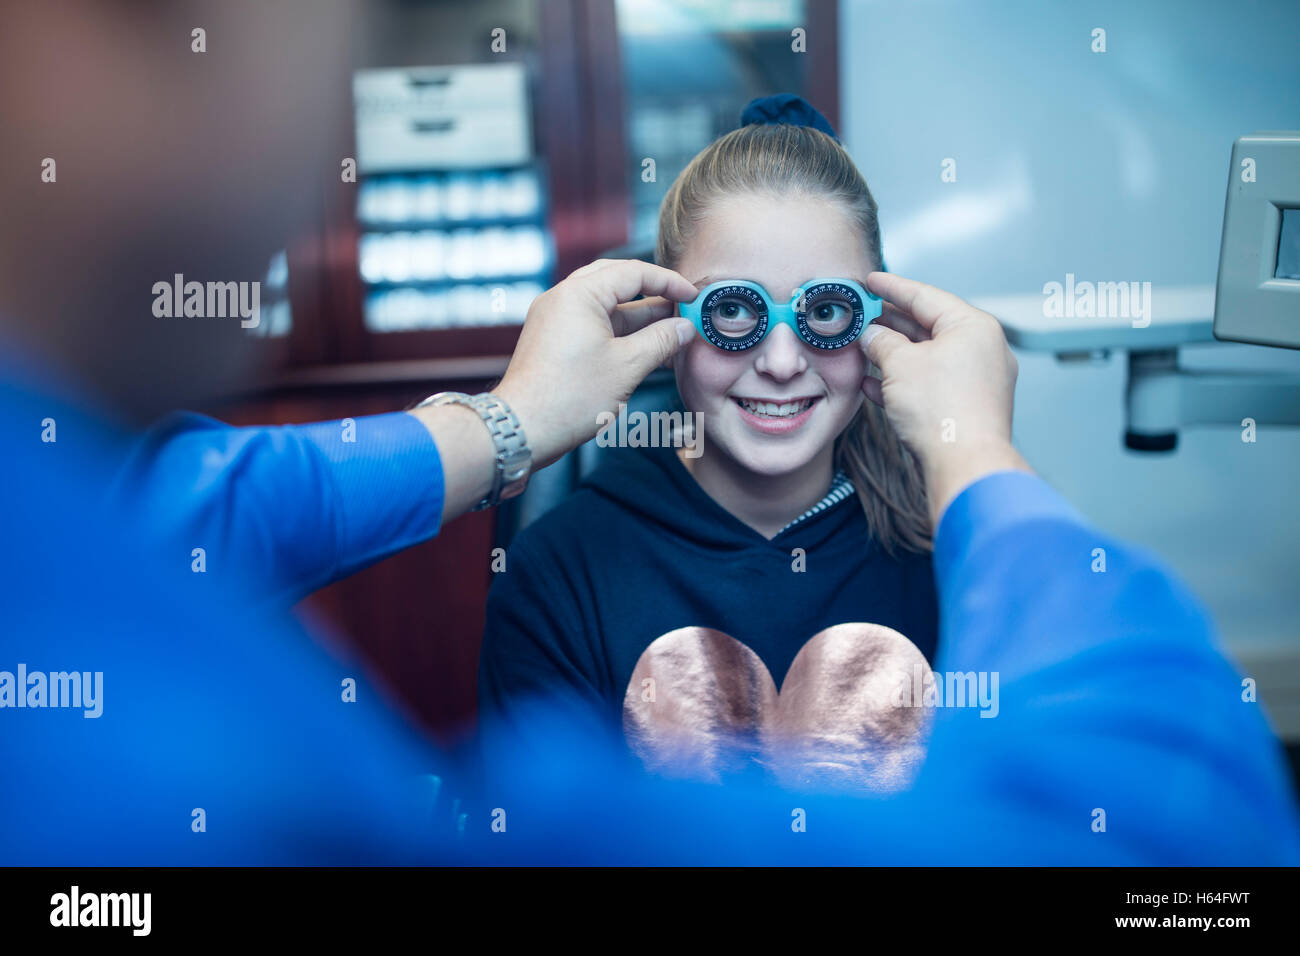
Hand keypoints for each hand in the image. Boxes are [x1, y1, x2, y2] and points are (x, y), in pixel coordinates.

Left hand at [494, 259, 697, 467]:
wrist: (523, 429)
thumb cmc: (570, 397)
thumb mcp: (627, 366)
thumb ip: (661, 341)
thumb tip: (685, 328)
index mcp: (579, 294)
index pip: (633, 272)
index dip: (669, 283)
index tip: (692, 297)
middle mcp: (562, 298)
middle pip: (617, 282)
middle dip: (653, 294)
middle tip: (681, 307)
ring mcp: (555, 318)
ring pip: (605, 306)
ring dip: (638, 317)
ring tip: (671, 331)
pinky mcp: (553, 340)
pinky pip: (592, 324)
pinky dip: (619, 332)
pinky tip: (644, 348)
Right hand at [861, 272, 1030, 526]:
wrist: (965, 464)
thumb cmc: (943, 412)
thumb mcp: (899, 365)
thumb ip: (881, 342)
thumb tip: (870, 336)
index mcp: (973, 326)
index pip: (926, 296)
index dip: (892, 287)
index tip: (871, 280)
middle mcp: (982, 349)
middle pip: (929, 326)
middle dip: (891, 322)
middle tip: (862, 314)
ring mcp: (978, 379)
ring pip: (928, 356)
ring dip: (893, 353)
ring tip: (863, 347)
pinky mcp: (968, 406)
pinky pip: (932, 382)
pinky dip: (904, 380)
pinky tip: (874, 384)